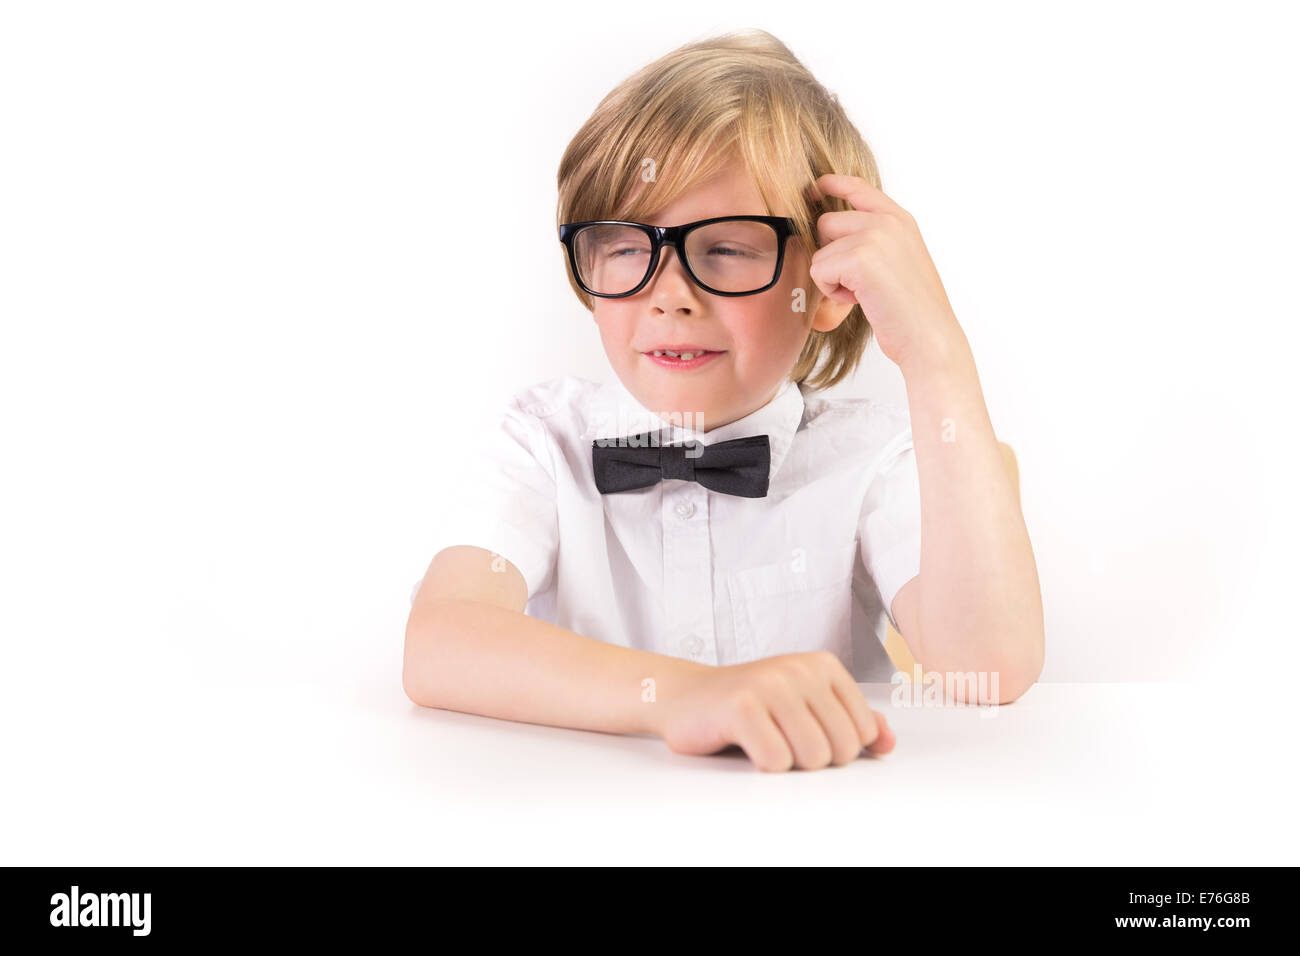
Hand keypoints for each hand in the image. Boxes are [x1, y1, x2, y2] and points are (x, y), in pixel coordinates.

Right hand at [656, 651, 894, 771]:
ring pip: (813, 757)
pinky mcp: (742, 707)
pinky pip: (776, 761)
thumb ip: (850, 722)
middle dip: (814, 758)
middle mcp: (799, 668)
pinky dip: (763, 764)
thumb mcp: (806, 706)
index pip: (864, 732)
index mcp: (823, 665)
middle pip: (842, 749)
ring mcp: (770, 684)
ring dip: (788, 762)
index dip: (837, 747)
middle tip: (781, 739)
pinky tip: (746, 743)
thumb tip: (888, 742)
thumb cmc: (750, 706)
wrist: (686, 697)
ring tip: (766, 740)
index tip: (805, 732)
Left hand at [807, 173, 963, 371]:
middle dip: (829, 254)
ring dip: (831, 277)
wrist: (930, 337)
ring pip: (820, 250)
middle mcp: (887, 221)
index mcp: (900, 219)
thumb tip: (828, 234)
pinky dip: (831, 292)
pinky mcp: (859, 259)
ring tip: (863, 293)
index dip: (829, 184)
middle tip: (856, 282)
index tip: (813, 190)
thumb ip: (874, 240)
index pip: (857, 187)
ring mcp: (874, 237)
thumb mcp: (900, 260)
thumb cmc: (912, 309)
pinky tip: (859, 300)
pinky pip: (818, 270)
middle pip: (826, 222)